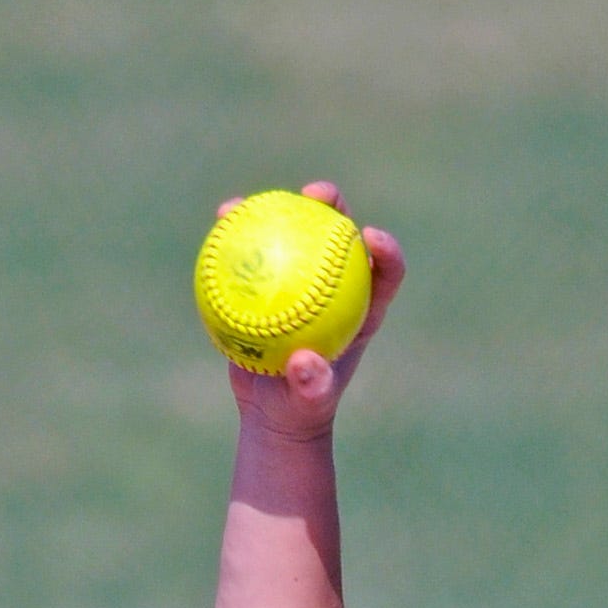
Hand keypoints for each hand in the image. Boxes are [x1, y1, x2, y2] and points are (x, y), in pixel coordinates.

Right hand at [224, 184, 405, 443]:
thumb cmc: (300, 410)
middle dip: (334, 206)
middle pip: (341, 234)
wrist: (273, 412)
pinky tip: (221, 217)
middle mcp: (336, 287)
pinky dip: (240, 232)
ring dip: (280, 206)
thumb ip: (312, 386)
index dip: (386, 250)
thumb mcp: (307, 404)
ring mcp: (303, 280)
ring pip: (297, 232)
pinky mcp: (273, 281)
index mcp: (361, 310)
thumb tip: (304, 363)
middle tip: (315, 196)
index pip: (385, 273)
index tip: (370, 236)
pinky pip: (258, 250)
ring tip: (252, 199)